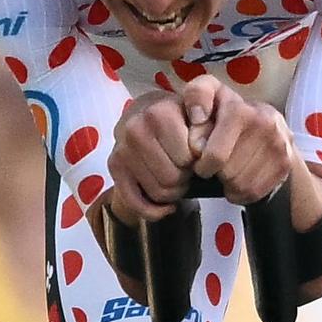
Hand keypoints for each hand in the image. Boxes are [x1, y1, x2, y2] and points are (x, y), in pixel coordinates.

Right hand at [107, 86, 201, 224]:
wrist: (146, 112)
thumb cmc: (179, 117)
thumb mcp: (200, 110)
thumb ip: (207, 124)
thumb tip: (200, 152)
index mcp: (160, 112)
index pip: (188, 159)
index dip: (198, 162)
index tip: (197, 154)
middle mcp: (136, 129)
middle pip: (172, 178)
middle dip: (185, 178)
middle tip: (186, 168)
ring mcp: (122, 149)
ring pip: (158, 193)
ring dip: (173, 192)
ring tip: (176, 177)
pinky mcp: (114, 166)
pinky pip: (137, 204)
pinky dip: (155, 211)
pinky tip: (166, 205)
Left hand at [180, 76, 294, 205]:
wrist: (266, 123)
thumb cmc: (227, 113)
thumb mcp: (210, 95)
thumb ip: (197, 96)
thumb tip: (197, 118)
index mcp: (242, 110)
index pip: (216, 156)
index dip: (203, 164)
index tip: (201, 161)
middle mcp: (266, 125)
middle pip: (228, 173)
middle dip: (216, 173)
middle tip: (216, 164)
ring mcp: (280, 145)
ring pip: (241, 185)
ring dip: (228, 183)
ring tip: (228, 170)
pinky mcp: (285, 164)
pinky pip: (254, 192)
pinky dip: (241, 191)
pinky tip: (239, 179)